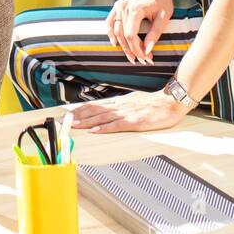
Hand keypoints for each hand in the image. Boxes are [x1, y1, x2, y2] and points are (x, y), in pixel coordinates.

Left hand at [70, 89, 186, 133]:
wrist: (170, 102)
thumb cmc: (153, 105)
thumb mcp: (133, 103)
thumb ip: (120, 108)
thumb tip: (107, 112)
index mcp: (118, 103)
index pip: (94, 106)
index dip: (80, 110)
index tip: (67, 115)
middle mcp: (119, 106)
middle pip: (94, 111)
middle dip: (77, 116)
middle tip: (63, 121)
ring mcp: (126, 114)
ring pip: (101, 117)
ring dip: (85, 122)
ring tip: (73, 125)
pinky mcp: (135, 122)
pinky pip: (116, 125)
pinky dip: (104, 128)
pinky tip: (95, 131)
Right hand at [106, 0, 173, 63]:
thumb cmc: (163, 2)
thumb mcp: (164, 18)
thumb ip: (155, 34)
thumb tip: (147, 51)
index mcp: (136, 9)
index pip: (130, 35)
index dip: (137, 49)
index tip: (146, 58)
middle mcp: (124, 6)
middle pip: (122, 35)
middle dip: (131, 50)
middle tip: (141, 61)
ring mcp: (119, 5)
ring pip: (116, 31)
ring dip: (122, 45)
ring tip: (131, 57)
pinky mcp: (117, 6)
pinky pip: (110, 22)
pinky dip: (111, 33)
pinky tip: (115, 43)